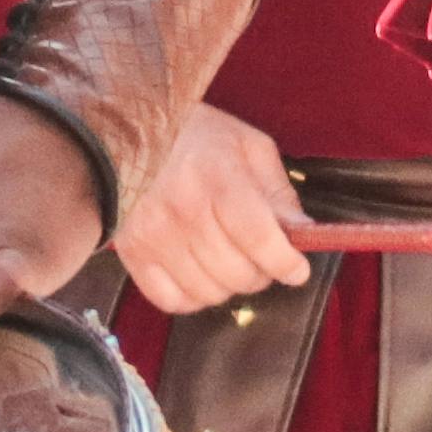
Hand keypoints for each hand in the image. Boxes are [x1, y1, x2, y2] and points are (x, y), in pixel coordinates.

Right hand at [111, 103, 310, 313]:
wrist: (128, 130)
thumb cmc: (195, 135)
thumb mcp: (248, 146)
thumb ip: (278, 190)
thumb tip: (303, 232)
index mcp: (219, 179)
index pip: (259, 239)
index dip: (285, 263)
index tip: (296, 271)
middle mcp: (185, 211)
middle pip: (237, 272)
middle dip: (261, 274)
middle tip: (262, 260)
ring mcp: (155, 236)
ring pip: (208, 292)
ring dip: (228, 286)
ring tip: (228, 262)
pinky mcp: (133, 253)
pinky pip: (172, 301)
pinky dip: (193, 297)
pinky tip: (198, 273)